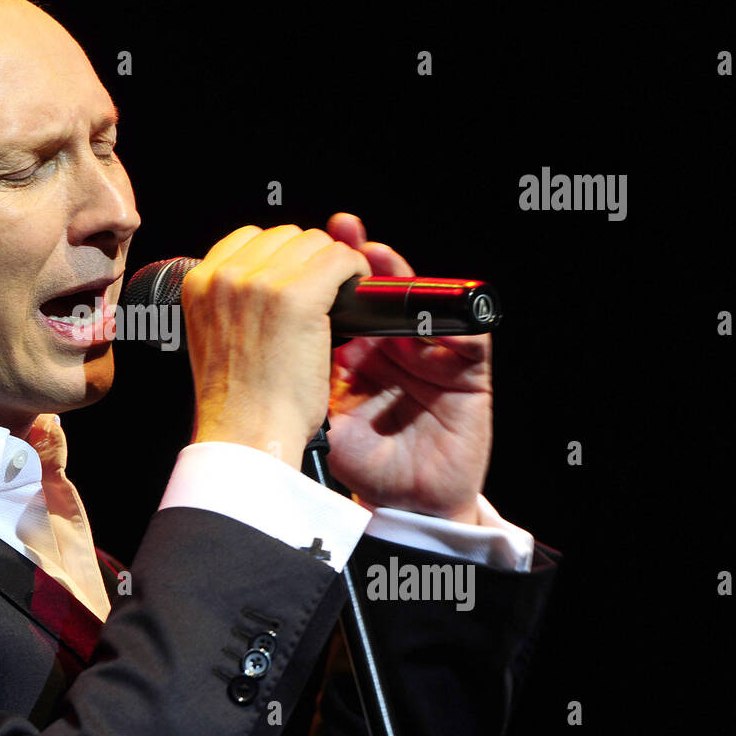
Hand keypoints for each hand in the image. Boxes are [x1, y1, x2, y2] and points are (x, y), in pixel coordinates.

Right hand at [183, 224, 370, 464]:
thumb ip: (232, 303)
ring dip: (331, 266)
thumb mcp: (215, 338)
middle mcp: (227, 275)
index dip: (280, 259)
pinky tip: (355, 292)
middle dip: (307, 261)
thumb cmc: (236, 402)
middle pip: (285, 236)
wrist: (245, 436)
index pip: (249, 239)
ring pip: (315, 243)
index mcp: (199, 283)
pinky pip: (341, 258)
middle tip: (320, 295)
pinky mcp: (299, 296)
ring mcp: (262, 283)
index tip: (294, 279)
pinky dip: (355, 271)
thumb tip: (268, 283)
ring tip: (337, 297)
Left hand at [323, 213, 491, 524]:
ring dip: (403, 277)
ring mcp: (431, 356)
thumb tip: (263, 330)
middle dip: (361, 255)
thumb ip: (304, 374)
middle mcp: (393, 346)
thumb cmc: (363, 460)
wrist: (406, 504)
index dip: (326, 269)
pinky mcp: (468, 375)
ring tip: (377, 257)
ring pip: (424, 302)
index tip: (301, 244)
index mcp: (356, 350)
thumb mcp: (322, 414)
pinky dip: (457, 322)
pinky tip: (430, 309)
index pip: (341, 299)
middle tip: (341, 231)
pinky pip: (471, 340)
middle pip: (382, 287)